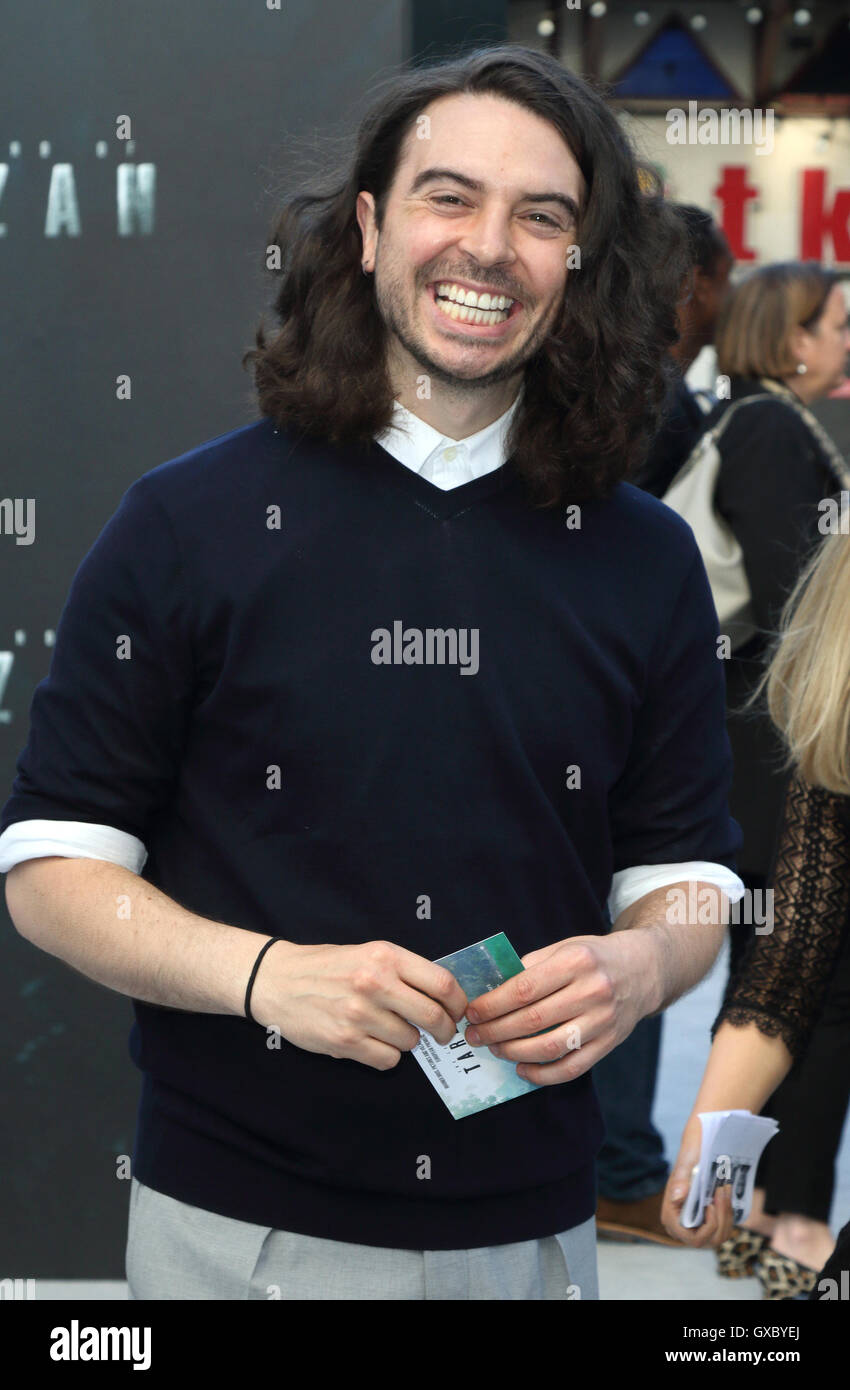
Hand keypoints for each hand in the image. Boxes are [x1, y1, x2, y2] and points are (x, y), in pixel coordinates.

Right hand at [249, 939, 467, 1070]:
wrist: (277, 980)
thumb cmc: (326, 966)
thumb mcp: (368, 953)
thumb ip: (403, 970)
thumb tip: (444, 995)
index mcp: (385, 956)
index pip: (442, 983)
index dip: (458, 1002)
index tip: (459, 1011)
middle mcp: (375, 983)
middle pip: (433, 1017)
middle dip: (445, 1031)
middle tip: (443, 1034)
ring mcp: (359, 1014)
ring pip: (411, 1042)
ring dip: (407, 1041)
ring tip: (387, 1029)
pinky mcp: (345, 1041)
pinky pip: (388, 1060)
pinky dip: (386, 1056)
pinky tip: (370, 1042)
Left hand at [462, 933, 654, 1084]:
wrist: (643, 969)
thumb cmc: (594, 957)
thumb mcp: (564, 948)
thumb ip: (530, 967)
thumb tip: (491, 991)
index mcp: (576, 961)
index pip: (524, 989)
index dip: (492, 1005)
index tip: (472, 1012)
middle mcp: (592, 991)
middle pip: (533, 1020)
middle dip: (496, 1030)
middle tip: (475, 1035)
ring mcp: (603, 1021)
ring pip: (550, 1047)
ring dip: (514, 1052)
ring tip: (495, 1048)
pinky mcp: (610, 1043)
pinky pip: (572, 1068)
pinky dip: (543, 1074)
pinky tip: (522, 1068)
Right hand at [661, 1114, 734, 1246]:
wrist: (701, 1143)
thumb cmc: (692, 1151)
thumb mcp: (687, 1162)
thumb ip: (680, 1179)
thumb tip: (677, 1197)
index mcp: (671, 1216)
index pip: (693, 1239)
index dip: (708, 1228)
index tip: (711, 1205)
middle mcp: (682, 1225)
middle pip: (709, 1241)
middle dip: (721, 1219)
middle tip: (722, 1191)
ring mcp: (695, 1224)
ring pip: (718, 1237)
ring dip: (727, 1215)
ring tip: (725, 1190)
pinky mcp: (707, 1220)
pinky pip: (723, 1229)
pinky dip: (728, 1214)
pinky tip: (726, 1194)